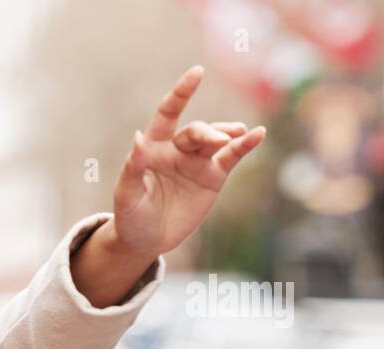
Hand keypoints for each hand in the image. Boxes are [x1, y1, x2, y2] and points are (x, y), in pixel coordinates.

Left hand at [112, 64, 265, 258]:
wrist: (146, 240)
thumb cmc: (130, 216)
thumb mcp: (126, 195)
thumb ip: (133, 167)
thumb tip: (138, 137)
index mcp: (153, 147)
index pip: (168, 113)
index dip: (181, 93)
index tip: (197, 73)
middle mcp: (177, 149)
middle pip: (196, 131)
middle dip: (207, 133)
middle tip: (216, 141)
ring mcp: (197, 161)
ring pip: (217, 138)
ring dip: (227, 133)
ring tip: (238, 134)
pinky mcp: (213, 176)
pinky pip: (232, 155)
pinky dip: (245, 144)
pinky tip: (257, 134)